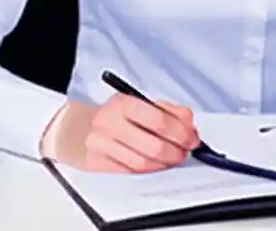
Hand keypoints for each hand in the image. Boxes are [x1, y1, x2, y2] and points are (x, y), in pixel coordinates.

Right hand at [51, 95, 200, 172]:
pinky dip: (147, 171)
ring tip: (172, 160)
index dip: (181, 133)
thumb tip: (190, 129)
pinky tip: (154, 165)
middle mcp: (108, 122)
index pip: (159, 121)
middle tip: (185, 154)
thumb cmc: (120, 116)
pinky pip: (129, 172)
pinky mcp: (95, 162)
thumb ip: (172, 113)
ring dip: (164, 165)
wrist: (82, 127)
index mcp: (124, 103)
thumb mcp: (145, 105)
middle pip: (153, 146)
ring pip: (142, 163)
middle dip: (175, 153)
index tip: (192, 140)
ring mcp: (99, 144)